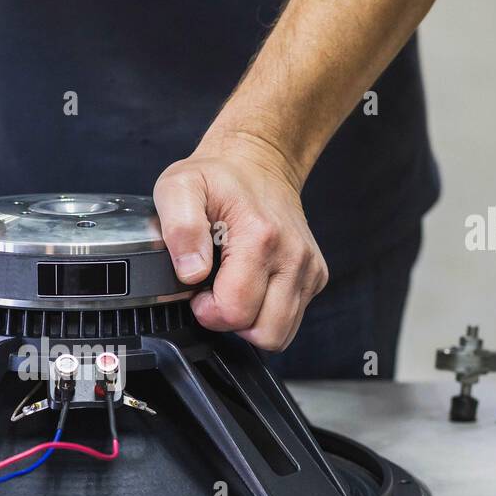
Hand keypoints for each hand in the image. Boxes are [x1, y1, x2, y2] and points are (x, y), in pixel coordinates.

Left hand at [153, 133, 327, 351]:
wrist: (260, 162)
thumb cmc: (220, 178)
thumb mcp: (179, 188)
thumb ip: (180, 229)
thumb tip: (191, 273)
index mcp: (260, 237)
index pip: (236, 311)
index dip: (208, 311)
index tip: (199, 290)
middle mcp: (292, 256)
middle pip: (265, 333)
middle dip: (233, 323)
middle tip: (216, 294)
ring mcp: (308, 268)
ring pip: (281, 333)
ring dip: (253, 322)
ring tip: (234, 290)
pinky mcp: (316, 276)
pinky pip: (292, 319)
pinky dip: (269, 312)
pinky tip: (253, 285)